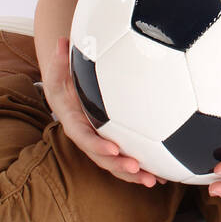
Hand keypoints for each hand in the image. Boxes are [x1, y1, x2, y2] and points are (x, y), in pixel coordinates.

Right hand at [42, 37, 166, 188]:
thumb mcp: (58, 69)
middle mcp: (87, 138)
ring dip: (134, 175)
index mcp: (73, 123)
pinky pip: (125, 160)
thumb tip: (62, 41)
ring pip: (116, 164)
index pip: (84, 138)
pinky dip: (142, 168)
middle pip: (102, 158)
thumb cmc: (63, 79)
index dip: (97, 145)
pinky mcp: (112, 145)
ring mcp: (100, 144)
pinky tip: (161, 176)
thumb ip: (60, 59)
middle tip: (140, 170)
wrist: (65, 93)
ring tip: (155, 180)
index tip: (114, 148)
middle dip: (120, 167)